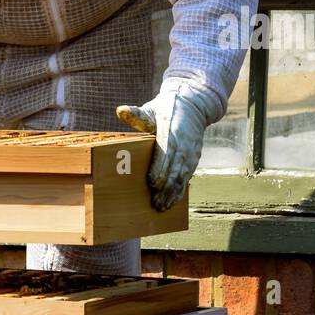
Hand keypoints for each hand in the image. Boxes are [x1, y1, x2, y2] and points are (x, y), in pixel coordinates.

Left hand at [116, 86, 210, 211]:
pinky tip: (172, 202)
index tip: (151, 183)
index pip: (166, 151)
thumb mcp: (151, 109)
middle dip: (165, 187)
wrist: (194, 107)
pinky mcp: (194, 159)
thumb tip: (120, 111)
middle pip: (175, 168)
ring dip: (172, 193)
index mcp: (171, 131)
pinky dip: (180, 191)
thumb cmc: (166, 110)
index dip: (160, 168)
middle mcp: (184, 143)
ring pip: (182, 176)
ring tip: (162, 207)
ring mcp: (191, 152)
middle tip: (155, 203)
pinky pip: (187, 177)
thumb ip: (137, 115)